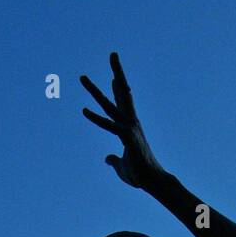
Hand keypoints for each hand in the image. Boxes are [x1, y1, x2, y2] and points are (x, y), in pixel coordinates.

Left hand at [80, 52, 163, 188]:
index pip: (122, 103)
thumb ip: (114, 160)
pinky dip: (97, 118)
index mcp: (130, 126)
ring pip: (110, 105)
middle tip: (113, 53)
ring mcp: (129, 128)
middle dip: (117, 72)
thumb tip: (106, 159)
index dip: (117, 89)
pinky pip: (109, 126)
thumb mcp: (122, 166)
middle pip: (122, 93)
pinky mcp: (127, 138)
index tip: (114, 76)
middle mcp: (130, 122)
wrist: (153, 182)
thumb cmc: (140, 175)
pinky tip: (84, 110)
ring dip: (94, 91)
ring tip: (82, 77)